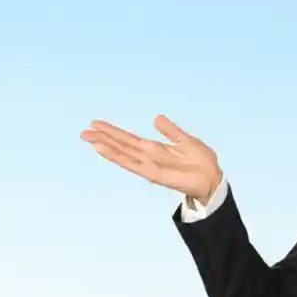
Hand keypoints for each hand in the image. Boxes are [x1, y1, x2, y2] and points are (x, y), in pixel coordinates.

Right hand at [80, 115, 222, 202]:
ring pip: (124, 155)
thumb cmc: (201, 161)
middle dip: (103, 139)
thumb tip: (156, 118)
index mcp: (154, 149)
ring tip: (91, 140)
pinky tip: (110, 152)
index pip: (129, 139)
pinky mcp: (156, 175)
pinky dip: (121, 158)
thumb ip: (170, 130)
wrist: (213, 177)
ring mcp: (150, 167)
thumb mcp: (184, 139)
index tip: (96, 124)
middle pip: (121, 146)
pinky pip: (135, 165)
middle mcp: (149, 158)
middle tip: (83, 132)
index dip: (113, 132)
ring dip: (108, 148)